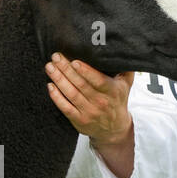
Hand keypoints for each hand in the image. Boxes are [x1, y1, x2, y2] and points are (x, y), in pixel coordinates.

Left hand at [45, 54, 135, 177]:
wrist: (114, 128)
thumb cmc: (118, 100)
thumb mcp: (126, 84)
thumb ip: (126, 67)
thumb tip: (121, 48)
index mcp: (112, 91)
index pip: (98, 80)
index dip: (85, 71)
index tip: (74, 61)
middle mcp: (100, 102)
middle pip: (81, 84)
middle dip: (66, 69)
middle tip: (56, 57)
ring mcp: (89, 112)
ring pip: (71, 94)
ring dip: (59, 79)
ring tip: (50, 67)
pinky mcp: (79, 120)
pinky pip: (65, 108)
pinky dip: (56, 97)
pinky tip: (50, 86)